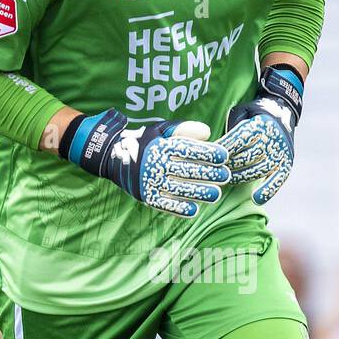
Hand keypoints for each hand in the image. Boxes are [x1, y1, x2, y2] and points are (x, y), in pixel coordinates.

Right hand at [59, 109, 229, 217]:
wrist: (112, 156)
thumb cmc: (145, 141)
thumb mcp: (161, 130)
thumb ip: (184, 129)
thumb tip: (208, 133)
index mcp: (161, 146)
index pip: (189, 150)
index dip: (208, 153)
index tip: (224, 156)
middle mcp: (155, 163)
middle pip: (187, 170)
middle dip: (209, 174)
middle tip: (225, 176)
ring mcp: (150, 181)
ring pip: (179, 189)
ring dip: (199, 193)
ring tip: (215, 194)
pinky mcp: (145, 196)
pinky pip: (165, 204)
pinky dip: (179, 208)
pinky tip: (194, 209)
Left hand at [220, 64, 303, 204]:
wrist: (281, 113)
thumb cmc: (253, 116)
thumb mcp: (241, 112)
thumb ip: (230, 126)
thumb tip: (214, 147)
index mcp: (259, 125)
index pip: (237, 141)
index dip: (222, 150)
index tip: (209, 157)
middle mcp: (272, 139)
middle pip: (245, 158)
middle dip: (228, 166)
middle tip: (214, 171)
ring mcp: (280, 153)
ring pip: (257, 171)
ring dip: (240, 178)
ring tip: (226, 180)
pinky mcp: (286, 163)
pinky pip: (277, 180)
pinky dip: (268, 191)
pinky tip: (256, 199)